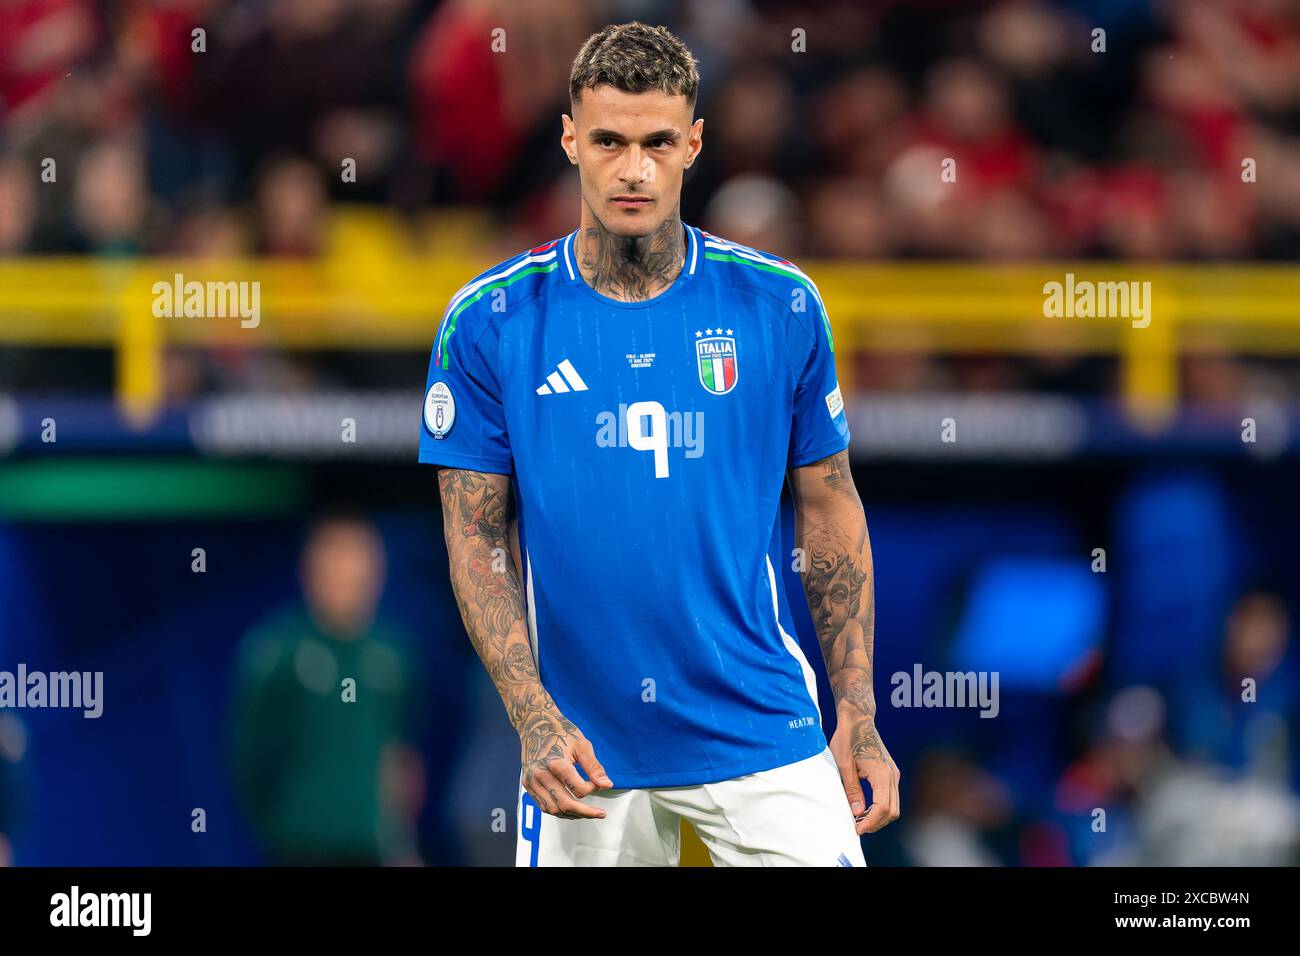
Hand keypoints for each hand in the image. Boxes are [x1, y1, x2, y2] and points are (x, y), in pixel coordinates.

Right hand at [517, 704, 614, 819]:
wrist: (534, 722)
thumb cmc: (560, 730)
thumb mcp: (581, 745)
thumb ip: (594, 768)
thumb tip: (607, 785)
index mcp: (556, 763)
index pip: (579, 789)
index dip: (593, 789)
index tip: (598, 783)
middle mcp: (540, 774)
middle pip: (565, 804)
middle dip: (585, 812)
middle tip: (600, 814)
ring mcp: (531, 780)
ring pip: (552, 809)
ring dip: (571, 814)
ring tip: (586, 812)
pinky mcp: (527, 783)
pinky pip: (543, 805)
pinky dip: (558, 810)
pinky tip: (570, 807)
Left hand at [829, 710, 899, 834]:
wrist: (858, 719)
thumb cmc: (847, 738)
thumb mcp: (843, 765)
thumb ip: (852, 789)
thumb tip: (856, 813)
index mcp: (882, 774)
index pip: (883, 808)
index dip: (870, 823)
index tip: (856, 830)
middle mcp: (892, 775)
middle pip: (892, 811)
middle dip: (875, 823)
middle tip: (856, 828)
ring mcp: (893, 773)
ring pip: (893, 805)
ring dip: (878, 816)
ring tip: (858, 820)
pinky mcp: (890, 772)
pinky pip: (890, 796)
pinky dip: (880, 807)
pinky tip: (864, 808)